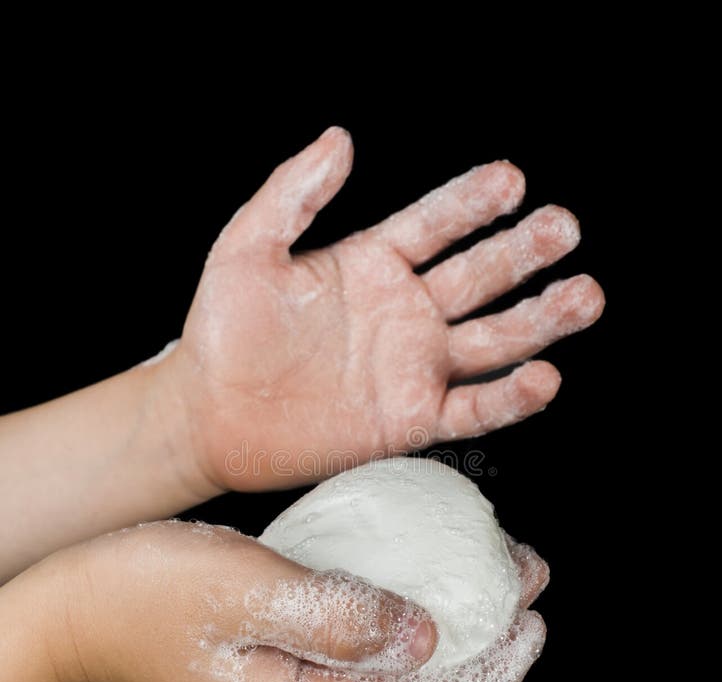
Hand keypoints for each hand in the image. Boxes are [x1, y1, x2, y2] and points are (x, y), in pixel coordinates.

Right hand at [61, 522, 546, 681]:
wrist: (81, 616)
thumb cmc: (151, 592)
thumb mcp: (244, 588)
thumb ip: (335, 615)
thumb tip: (421, 636)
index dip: (493, 671)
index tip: (533, 622)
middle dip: (487, 654)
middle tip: (525, 587)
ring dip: (456, 646)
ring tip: (496, 589)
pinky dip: (412, 645)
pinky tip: (426, 608)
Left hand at [168, 126, 603, 490]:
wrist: (209, 415)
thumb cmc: (222, 333)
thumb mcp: (247, 249)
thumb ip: (293, 194)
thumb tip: (340, 139)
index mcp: (372, 263)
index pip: (437, 222)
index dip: (473, 202)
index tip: (511, 179)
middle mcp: (405, 312)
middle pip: (480, 277)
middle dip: (524, 251)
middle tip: (563, 228)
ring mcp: (413, 367)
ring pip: (494, 339)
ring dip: (540, 319)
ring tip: (584, 295)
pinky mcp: (411, 421)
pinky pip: (473, 409)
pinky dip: (510, 397)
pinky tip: (544, 377)